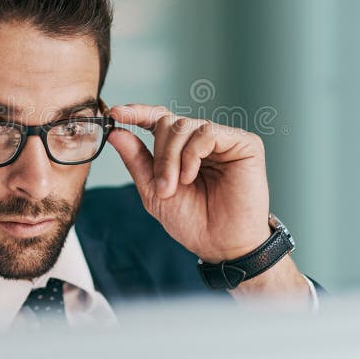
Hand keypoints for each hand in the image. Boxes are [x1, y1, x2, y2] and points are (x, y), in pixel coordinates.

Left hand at [106, 104, 271, 263]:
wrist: (221, 245)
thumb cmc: (193, 221)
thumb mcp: (154, 191)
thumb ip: (136, 160)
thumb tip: (115, 132)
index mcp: (182, 148)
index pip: (158, 119)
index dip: (137, 113)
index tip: (115, 114)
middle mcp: (202, 139)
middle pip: (168, 122)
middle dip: (159, 154)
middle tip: (163, 186)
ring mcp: (223, 139)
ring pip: (184, 125)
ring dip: (172, 157)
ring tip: (176, 186)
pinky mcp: (244, 143)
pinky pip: (207, 132)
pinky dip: (192, 154)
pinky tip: (191, 176)